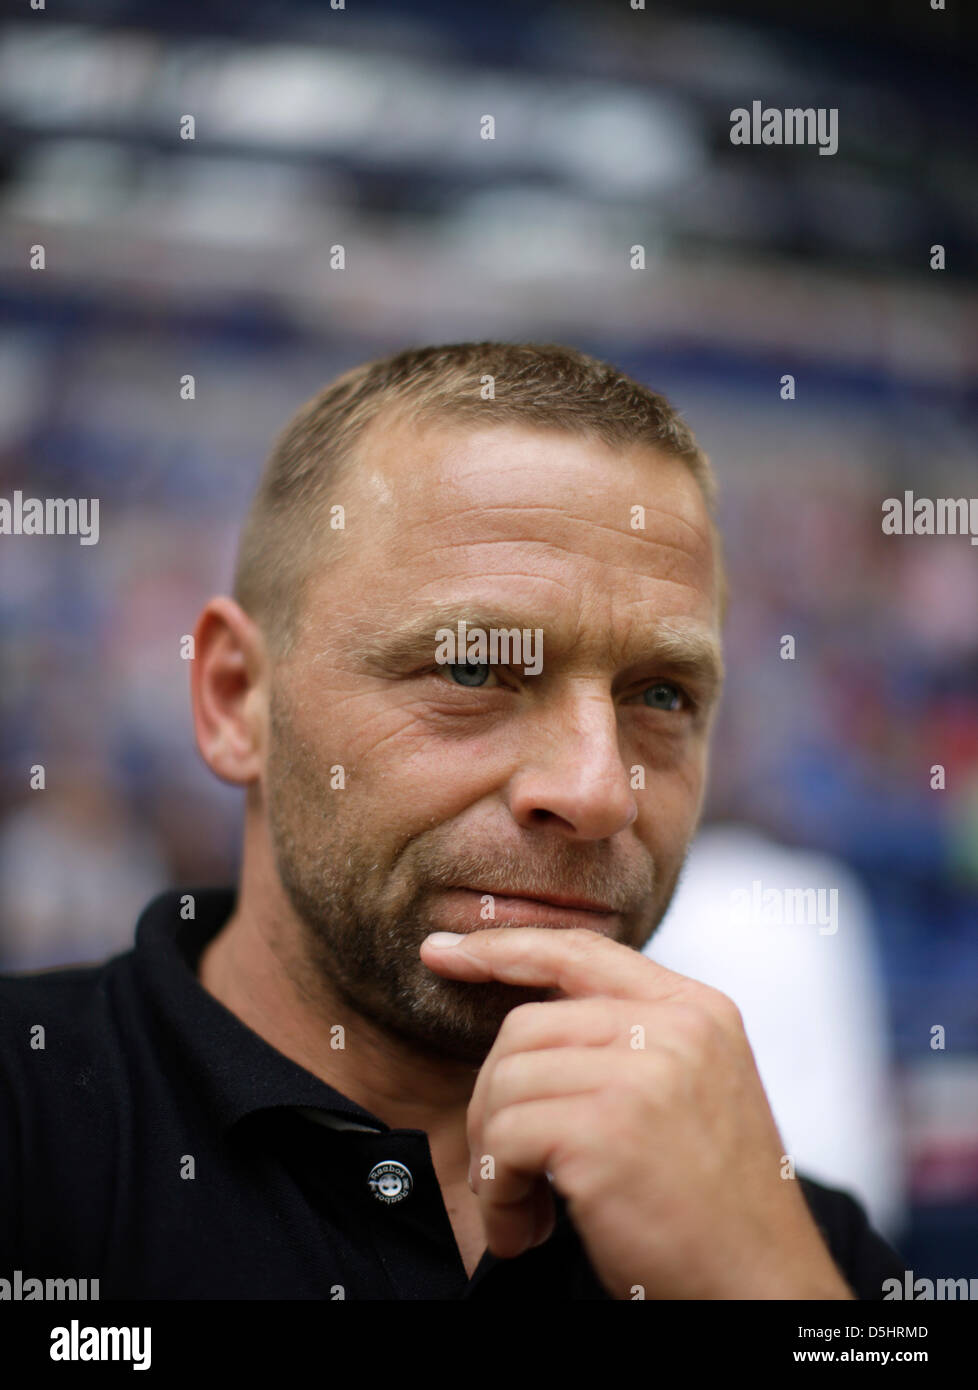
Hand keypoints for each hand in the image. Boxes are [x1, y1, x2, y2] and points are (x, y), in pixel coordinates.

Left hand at [420, 926, 854, 1299]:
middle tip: (508, 1169)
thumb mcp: (692, 1092)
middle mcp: (675, 1027)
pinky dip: (497, 1194)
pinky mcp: (607, 1130)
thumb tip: (529, 1014)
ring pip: (505, 1082)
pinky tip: (526, 1229)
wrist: (763, 1291)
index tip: (445, 954)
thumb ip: (631, 1041)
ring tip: (523, 1209)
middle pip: (525, 1025)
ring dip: (494, 1160)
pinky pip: (504, 1139)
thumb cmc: (716, 1209)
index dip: (503, 947)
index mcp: (697, 1009)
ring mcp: (642, 1074)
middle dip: (493, 1099)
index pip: (580, 950)